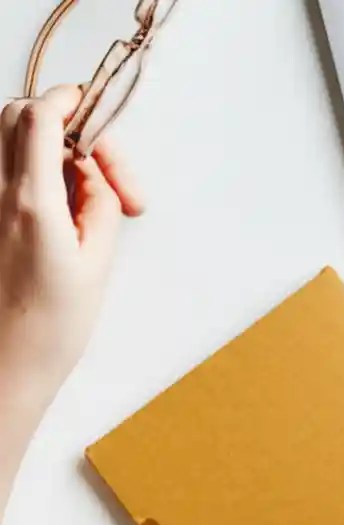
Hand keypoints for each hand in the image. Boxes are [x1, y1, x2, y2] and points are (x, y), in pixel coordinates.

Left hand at [0, 85, 143, 399]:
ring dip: (42, 146)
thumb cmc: (50, 329)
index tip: (92, 105)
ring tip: (76, 191)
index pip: (39, 118)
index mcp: (30, 204)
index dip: (68, 100)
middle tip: (95, 163)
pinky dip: (28, 172)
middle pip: (14, 117)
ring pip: (4, 142)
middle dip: (59, 122)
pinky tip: (54, 207)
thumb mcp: (97, 262)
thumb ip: (98, 203)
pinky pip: (2, 173)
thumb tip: (92, 171)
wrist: (4, 369)